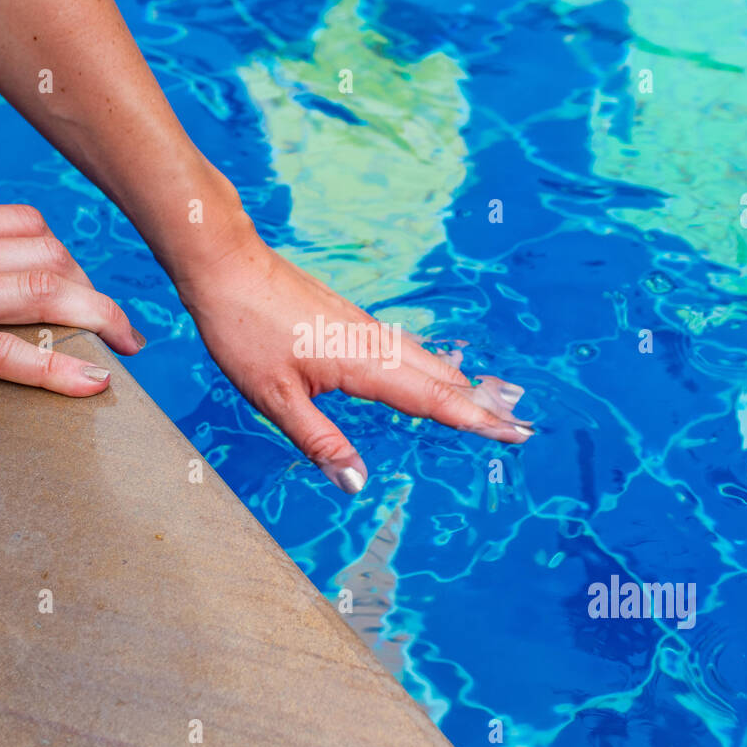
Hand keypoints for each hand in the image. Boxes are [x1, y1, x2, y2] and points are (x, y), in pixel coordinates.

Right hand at [0, 163, 143, 403]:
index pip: (27, 227)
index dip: (65, 254)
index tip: (79, 282)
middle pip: (48, 261)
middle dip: (93, 289)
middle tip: (116, 323)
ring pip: (38, 298)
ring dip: (97, 319)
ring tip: (130, 343)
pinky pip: (3, 354)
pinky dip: (55, 368)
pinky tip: (93, 381)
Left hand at [178, 231, 532, 493]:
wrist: (226, 264)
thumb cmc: (244, 328)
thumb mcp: (274, 398)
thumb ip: (319, 441)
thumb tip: (356, 482)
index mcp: (363, 363)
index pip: (431, 399)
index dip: (473, 420)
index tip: (513, 434)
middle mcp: (373, 341)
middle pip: (440, 377)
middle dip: (481, 403)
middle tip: (520, 424)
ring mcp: (363, 326)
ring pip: (425, 358)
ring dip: (461, 383)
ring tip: (494, 398)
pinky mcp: (349, 319)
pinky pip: (406, 346)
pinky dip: (433, 363)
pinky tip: (433, 367)